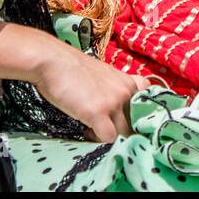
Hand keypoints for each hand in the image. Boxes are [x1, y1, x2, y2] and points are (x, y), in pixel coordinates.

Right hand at [34, 43, 151, 142]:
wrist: (52, 61)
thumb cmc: (71, 67)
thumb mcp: (101, 72)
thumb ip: (113, 86)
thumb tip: (117, 104)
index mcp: (126, 81)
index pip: (146, 103)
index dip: (136, 114)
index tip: (124, 118)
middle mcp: (124, 91)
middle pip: (135, 122)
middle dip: (122, 128)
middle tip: (105, 126)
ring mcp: (113, 102)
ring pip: (124, 132)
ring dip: (110, 134)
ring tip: (94, 127)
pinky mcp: (98, 113)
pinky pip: (108, 137)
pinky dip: (97, 138)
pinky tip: (86, 128)